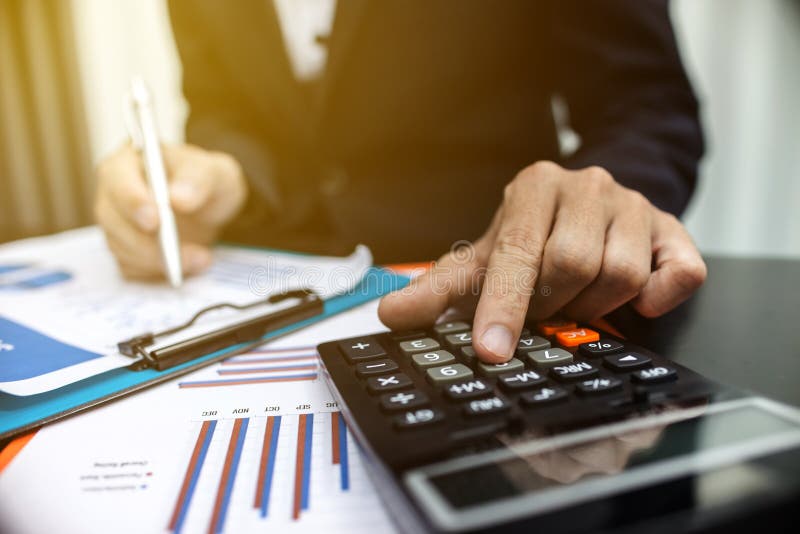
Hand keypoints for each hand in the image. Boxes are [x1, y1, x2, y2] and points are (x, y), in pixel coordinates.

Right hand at [94, 143, 246, 278]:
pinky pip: (131, 267)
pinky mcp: (125, 250)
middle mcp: (113, 193)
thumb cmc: (208, 181)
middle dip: (145, 241)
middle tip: (182, 254)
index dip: (132, 201)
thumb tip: (177, 199)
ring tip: (201, 260)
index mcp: (128, 162)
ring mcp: (116, 224)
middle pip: (112, 219)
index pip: (117, 179)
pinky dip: (157, 271)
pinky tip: (189, 266)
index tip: (155, 221)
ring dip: (158, 260)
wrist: (209, 207)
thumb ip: (198, 180)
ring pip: (121, 247)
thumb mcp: (217, 172)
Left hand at [379, 161, 705, 362]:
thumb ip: (439, 289)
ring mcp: (635, 205)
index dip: (504, 305)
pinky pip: (680, 274)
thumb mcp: (483, 260)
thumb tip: (390, 315)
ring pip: (622, 274)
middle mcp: (587, 187)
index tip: (492, 350)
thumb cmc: (531, 240)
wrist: (586, 208)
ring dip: (596, 305)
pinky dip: (658, 298)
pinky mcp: (673, 229)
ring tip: (579, 300)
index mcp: (534, 188)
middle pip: (573, 264)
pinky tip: (635, 301)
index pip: (517, 251)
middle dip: (553, 305)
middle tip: (545, 310)